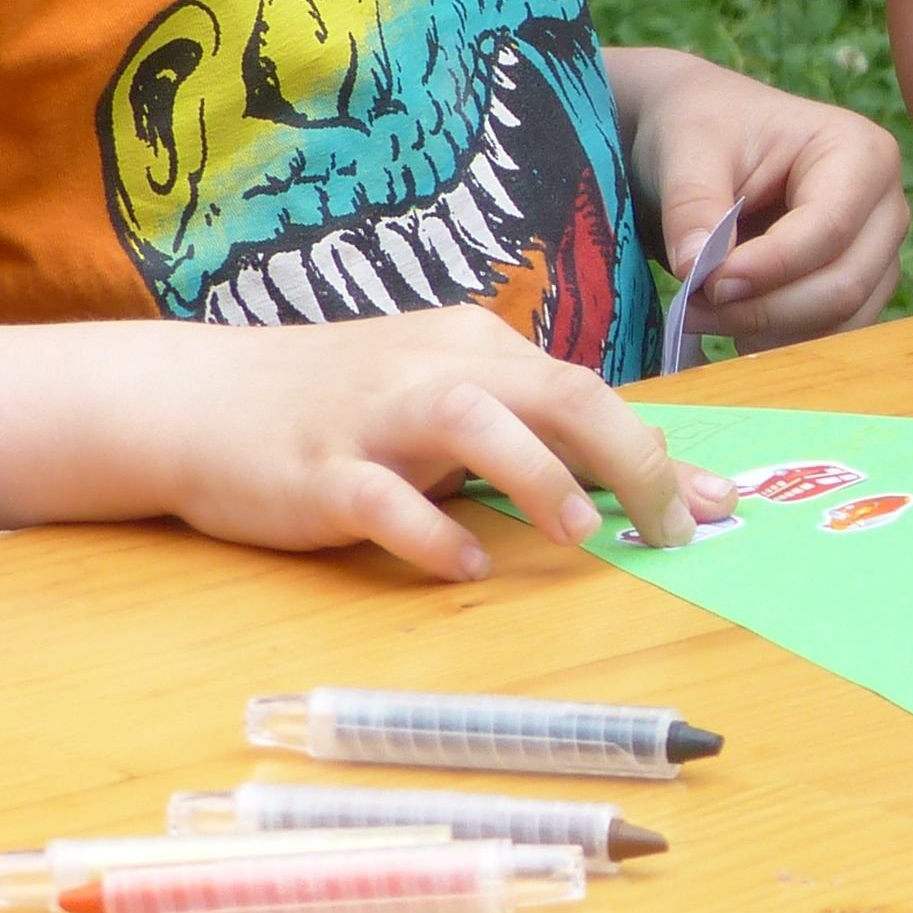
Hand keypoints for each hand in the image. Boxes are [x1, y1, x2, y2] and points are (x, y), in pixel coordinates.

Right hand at [147, 310, 728, 577]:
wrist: (198, 400)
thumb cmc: (336, 404)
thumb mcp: (437, 392)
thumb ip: (520, 425)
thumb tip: (624, 471)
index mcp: (475, 348)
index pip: (586, 391)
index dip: (656, 449)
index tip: (714, 504)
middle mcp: (434, 369)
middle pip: (554, 391)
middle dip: (627, 457)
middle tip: (672, 525)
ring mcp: (373, 419)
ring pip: (473, 422)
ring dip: (537, 478)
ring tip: (584, 536)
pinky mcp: (318, 471)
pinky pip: (381, 498)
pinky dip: (429, 531)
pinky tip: (465, 565)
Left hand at [635, 54, 908, 348]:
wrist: (711, 139)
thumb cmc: (708, 130)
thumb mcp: (688, 152)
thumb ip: (692, 207)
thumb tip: (695, 270)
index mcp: (860, 152)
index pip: (830, 227)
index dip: (769, 266)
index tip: (704, 281)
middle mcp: (886, 205)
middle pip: (844, 284)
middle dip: (763, 308)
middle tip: (691, 306)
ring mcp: (880, 252)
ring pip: (842, 321)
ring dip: (767, 332)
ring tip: (703, 312)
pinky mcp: (861, 288)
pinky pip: (832, 336)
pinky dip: (779, 342)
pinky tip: (733, 321)